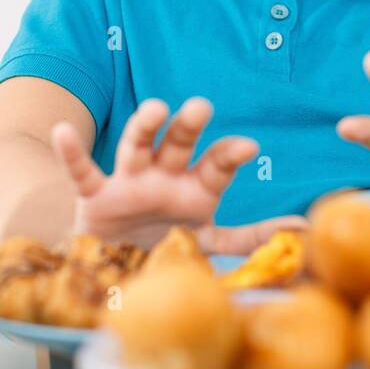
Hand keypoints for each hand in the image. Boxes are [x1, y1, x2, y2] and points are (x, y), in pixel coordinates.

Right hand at [50, 96, 307, 253]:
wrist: (115, 261)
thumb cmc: (169, 241)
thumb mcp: (210, 242)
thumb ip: (253, 238)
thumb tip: (306, 230)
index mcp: (197, 187)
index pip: (217, 164)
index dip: (230, 154)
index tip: (249, 146)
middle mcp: (165, 175)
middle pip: (179, 142)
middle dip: (189, 124)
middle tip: (202, 107)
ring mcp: (130, 181)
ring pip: (137, 145)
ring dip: (144, 125)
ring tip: (155, 109)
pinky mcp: (96, 195)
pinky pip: (82, 171)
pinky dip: (72, 151)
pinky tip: (63, 130)